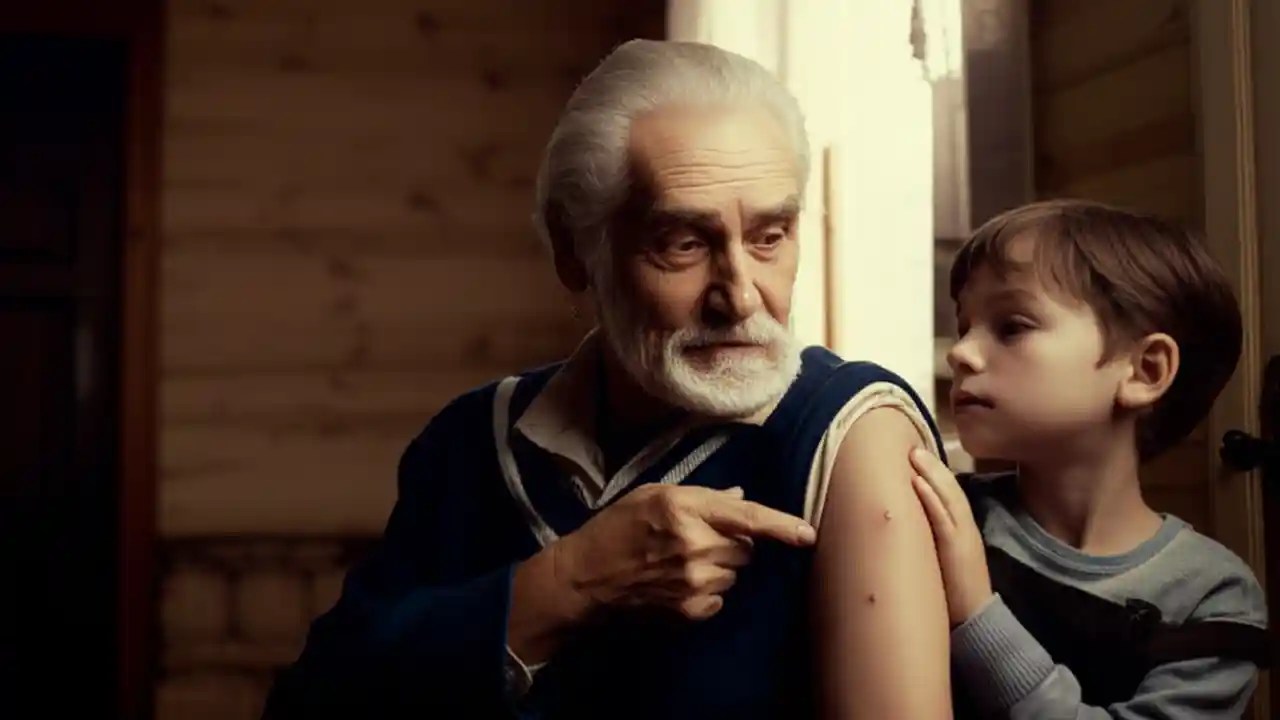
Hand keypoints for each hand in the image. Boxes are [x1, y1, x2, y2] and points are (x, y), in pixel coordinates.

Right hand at [555, 484, 816, 620]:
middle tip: (698, 539)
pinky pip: (720, 598)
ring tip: (682, 562)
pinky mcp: (691, 611)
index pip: (748, 518)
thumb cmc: (614, 529)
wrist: (583, 580)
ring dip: (720, 567)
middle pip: (746, 548)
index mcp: (686, 510)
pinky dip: (708, 591)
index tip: (809, 534)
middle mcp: (696, 547)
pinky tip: (677, 583)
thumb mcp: (652, 495)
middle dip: (732, 543)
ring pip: (735, 574)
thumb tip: (740, 497)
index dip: (783, 526)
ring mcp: (695, 583)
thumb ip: (701, 497)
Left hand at [908, 447, 992, 626]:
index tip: (917, 456)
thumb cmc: (956, 593)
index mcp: (963, 530)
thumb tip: (910, 525)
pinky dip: (930, 497)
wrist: (977, 620)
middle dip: (931, 466)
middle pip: (949, 488)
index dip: (935, 474)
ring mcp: (963, 537)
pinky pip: (942, 518)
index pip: (950, 494)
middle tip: (911, 445)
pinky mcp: (956, 549)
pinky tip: (917, 482)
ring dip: (930, 473)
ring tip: (913, 454)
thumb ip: (933, 540)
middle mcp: (965, 528)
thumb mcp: (944, 559)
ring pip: (948, 496)